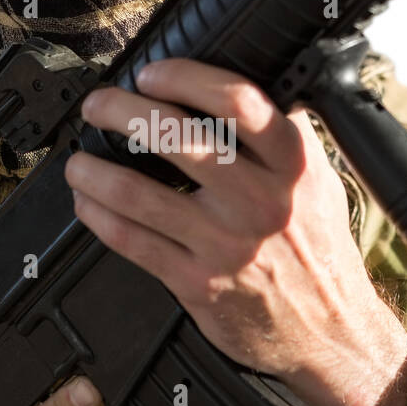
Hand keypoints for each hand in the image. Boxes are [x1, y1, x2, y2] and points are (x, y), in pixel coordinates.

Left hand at [66, 58, 406, 405]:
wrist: (328, 331)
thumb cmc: (318, 252)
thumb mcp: (320, 183)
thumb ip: (284, 137)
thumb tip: (233, 90)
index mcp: (293, 166)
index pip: (238, 102)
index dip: (184, 77)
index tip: (152, 73)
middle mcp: (259, 202)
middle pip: (176, 138)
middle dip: (121, 112)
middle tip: (100, 105)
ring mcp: (225, 244)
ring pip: (138, 192)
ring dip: (93, 169)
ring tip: (78, 159)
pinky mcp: (197, 283)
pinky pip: (131, 240)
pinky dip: (97, 215)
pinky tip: (88, 202)